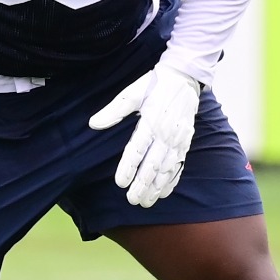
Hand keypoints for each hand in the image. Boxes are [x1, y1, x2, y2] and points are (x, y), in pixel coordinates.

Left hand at [90, 64, 201, 207]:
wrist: (183, 77)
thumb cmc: (153, 85)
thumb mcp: (131, 93)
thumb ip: (113, 111)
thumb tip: (93, 124)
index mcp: (151, 121)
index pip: (137, 150)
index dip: (129, 168)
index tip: (120, 183)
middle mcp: (166, 133)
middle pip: (153, 164)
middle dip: (143, 184)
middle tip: (132, 200)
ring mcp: (178, 139)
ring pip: (166, 168)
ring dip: (157, 187)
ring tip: (146, 202)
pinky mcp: (185, 142)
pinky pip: (179, 165)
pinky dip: (172, 180)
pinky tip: (163, 192)